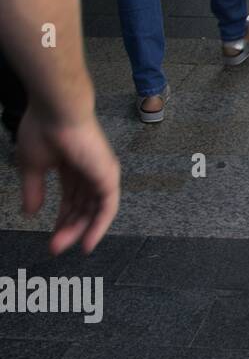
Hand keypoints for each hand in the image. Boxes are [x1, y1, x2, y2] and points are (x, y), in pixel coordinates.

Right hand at [17, 113, 119, 255]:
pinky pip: (107, 208)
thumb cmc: (43, 130)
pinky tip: (88, 243)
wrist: (56, 112)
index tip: (50, 237)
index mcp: (74, 167)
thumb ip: (34, 190)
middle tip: (53, 247)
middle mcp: (90, 171)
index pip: (71, 199)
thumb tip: (31, 212)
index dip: (61, 219)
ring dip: (78, 231)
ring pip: (94, 210)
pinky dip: (99, 226)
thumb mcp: (33, 166)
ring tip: (60, 246)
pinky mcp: (108, 176)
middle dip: (68, 228)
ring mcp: (101, 173)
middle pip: (82, 207)